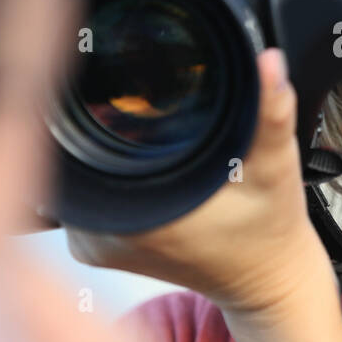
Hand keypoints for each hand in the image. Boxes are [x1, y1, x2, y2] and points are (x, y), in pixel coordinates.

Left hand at [65, 48, 333, 315]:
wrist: (265, 280)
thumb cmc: (268, 228)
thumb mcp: (275, 168)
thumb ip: (270, 112)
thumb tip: (268, 61)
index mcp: (135, 220)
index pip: (80, 146)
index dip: (89, 106)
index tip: (107, 79)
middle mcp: (100, 239)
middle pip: (67, 159)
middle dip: (93, 124)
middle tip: (124, 98)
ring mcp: (93, 248)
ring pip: (69, 178)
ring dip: (94, 151)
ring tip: (126, 128)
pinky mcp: (98, 249)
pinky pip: (81, 197)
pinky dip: (100, 174)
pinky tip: (128, 161)